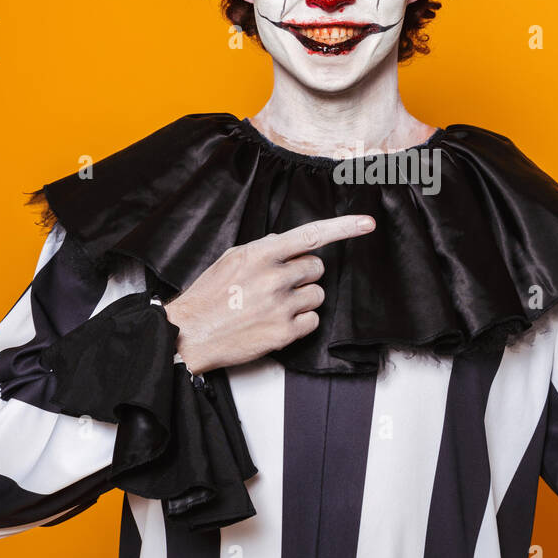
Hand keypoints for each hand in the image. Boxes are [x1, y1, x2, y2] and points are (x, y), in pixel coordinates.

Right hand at [164, 214, 375, 372]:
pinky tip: (277, 321)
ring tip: (273, 305)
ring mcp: (280, 307)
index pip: (311, 235)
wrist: (190, 334)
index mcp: (260, 254)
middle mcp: (274, 278)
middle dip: (305, 274)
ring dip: (302, 299)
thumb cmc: (209, 296)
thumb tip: (286, 243)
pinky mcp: (284, 333)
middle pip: (317, 268)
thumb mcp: (231, 259)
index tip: (367, 223)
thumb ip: (263, 249)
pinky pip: (313, 320)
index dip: (343, 227)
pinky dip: (301, 321)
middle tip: (280, 284)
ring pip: (317, 295)